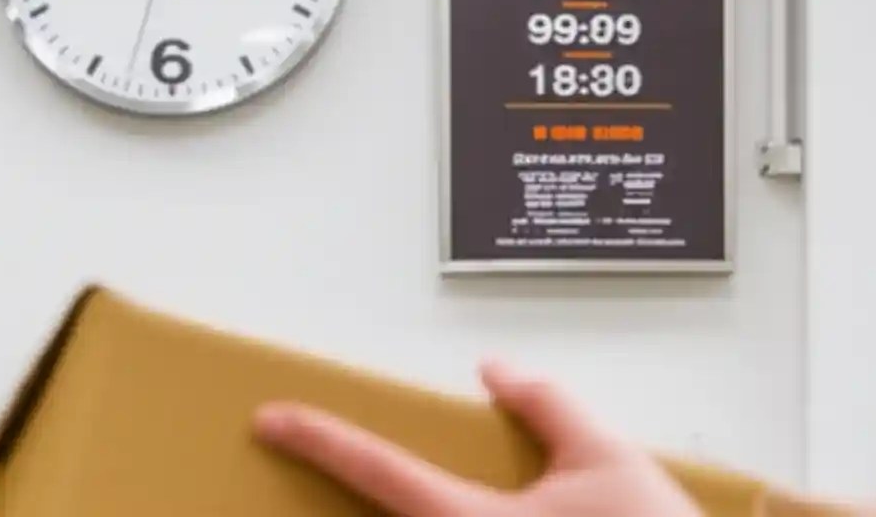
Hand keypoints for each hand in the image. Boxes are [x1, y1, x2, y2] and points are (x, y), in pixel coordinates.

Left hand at [254, 361, 703, 516]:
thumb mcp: (605, 456)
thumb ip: (545, 405)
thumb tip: (497, 372)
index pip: (378, 469)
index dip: (320, 438)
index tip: (270, 419)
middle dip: (335, 486)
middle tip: (297, 448)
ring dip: (387, 510)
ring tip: (351, 473)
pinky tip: (434, 503)